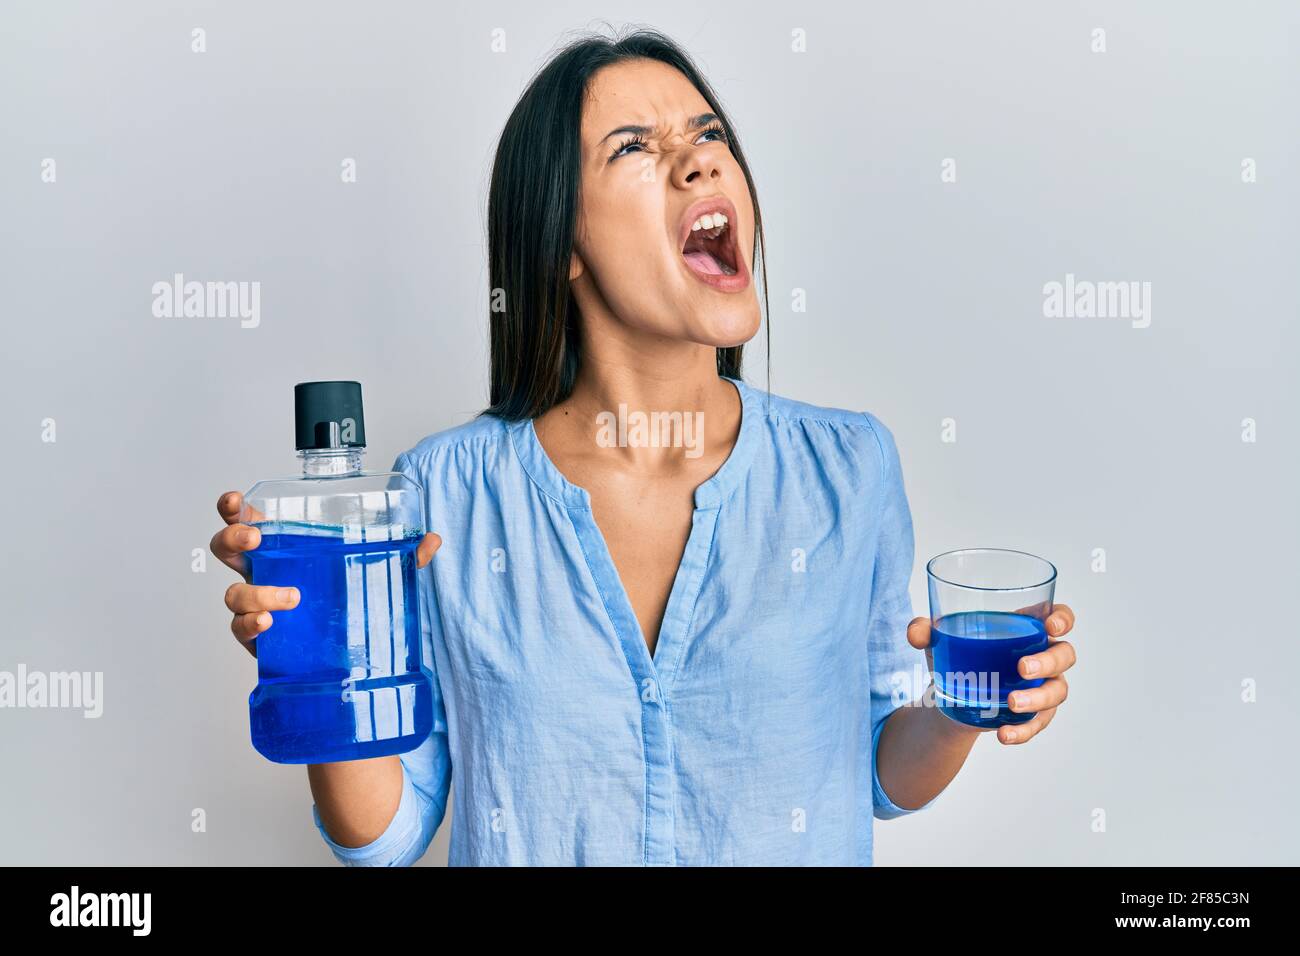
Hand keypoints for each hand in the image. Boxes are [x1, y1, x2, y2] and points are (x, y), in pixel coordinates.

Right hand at [209, 491, 442, 656]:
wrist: (345, 659)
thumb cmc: (349, 604)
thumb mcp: (378, 576)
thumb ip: (404, 558)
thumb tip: (432, 540)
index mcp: (286, 550)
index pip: (250, 521)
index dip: (234, 509)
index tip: (236, 500)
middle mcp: (265, 575)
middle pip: (227, 549)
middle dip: (233, 539)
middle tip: (256, 540)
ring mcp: (259, 607)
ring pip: (234, 594)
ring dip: (256, 591)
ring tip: (290, 597)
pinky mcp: (260, 640)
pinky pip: (241, 629)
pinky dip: (250, 624)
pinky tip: (268, 624)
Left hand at [906, 603, 1076, 745]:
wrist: (950, 696)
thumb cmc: (956, 656)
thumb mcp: (938, 641)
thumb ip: (924, 631)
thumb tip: (915, 632)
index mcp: (1025, 628)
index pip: (1058, 618)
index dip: (1062, 620)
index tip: (1050, 627)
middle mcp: (1043, 655)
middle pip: (1064, 655)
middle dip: (1049, 661)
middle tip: (1023, 669)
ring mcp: (1043, 686)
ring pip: (1058, 691)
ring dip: (1037, 698)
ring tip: (1011, 703)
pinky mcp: (1035, 714)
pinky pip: (1039, 724)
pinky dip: (1024, 730)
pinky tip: (1004, 734)